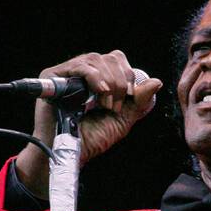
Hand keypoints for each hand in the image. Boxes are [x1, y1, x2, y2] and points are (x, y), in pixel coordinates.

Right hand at [14, 50, 162, 197]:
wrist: (73, 152)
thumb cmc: (94, 138)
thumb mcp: (123, 119)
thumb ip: (139, 101)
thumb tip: (157, 81)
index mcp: (99, 79)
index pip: (118, 60)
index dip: (127, 76)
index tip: (126, 99)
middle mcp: (84, 73)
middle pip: (110, 58)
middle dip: (120, 82)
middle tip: (114, 106)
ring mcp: (68, 73)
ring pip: (96, 59)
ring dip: (108, 83)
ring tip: (105, 104)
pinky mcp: (53, 76)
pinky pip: (79, 65)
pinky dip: (94, 77)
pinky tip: (100, 92)